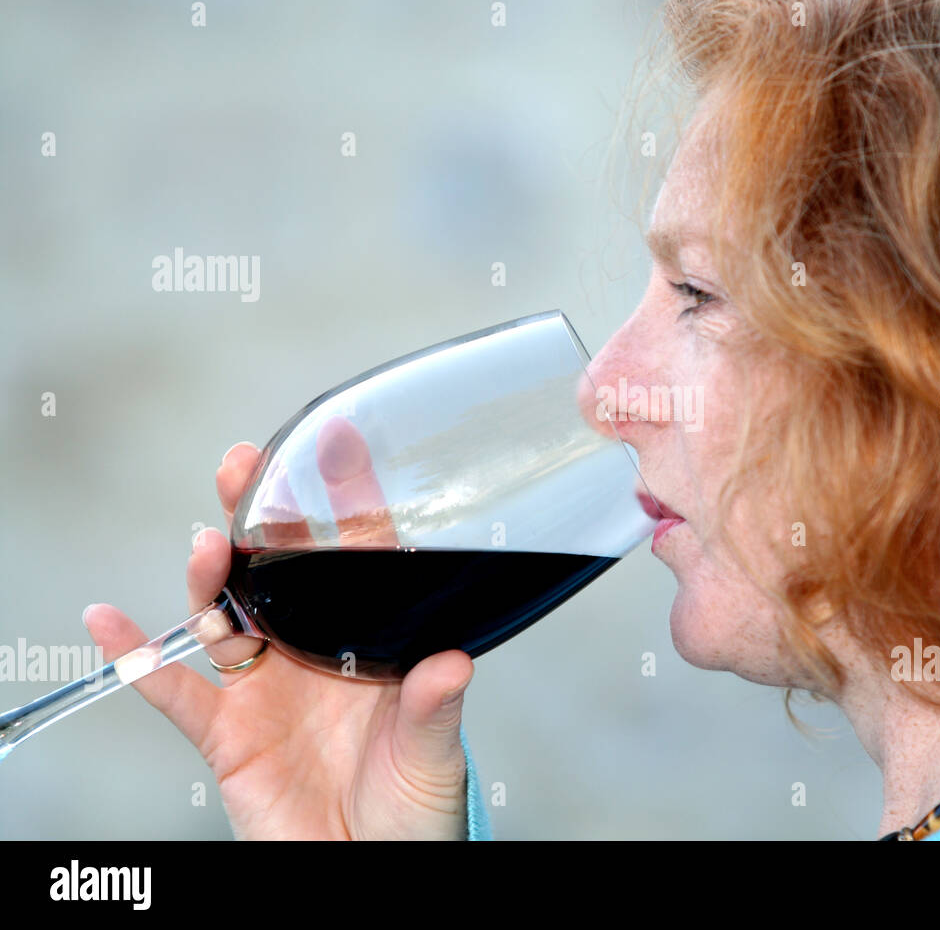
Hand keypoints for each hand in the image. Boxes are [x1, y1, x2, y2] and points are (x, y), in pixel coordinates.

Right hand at [83, 419, 475, 838]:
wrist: (369, 872)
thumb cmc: (414, 807)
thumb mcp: (433, 753)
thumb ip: (434, 706)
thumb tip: (453, 662)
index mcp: (370, 641)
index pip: (358, 559)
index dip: (345, 502)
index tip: (335, 443)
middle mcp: (313, 651)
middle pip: (278, 569)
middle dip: (258, 515)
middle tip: (243, 466)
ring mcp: (265, 688)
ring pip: (225, 613)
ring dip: (209, 577)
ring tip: (207, 548)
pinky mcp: (226, 733)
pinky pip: (173, 691)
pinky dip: (139, 658)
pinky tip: (110, 624)